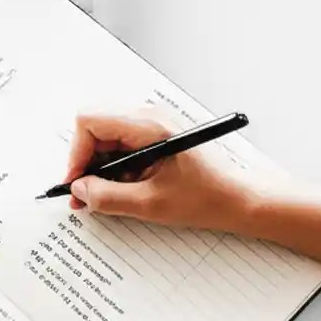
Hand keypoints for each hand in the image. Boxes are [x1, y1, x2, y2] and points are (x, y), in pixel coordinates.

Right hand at [63, 111, 253, 230]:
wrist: (244, 199)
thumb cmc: (209, 197)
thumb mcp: (151, 204)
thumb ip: (108, 197)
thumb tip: (79, 190)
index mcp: (148, 124)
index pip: (89, 122)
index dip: (76, 154)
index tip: (76, 182)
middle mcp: (149, 116)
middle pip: (94, 128)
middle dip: (85, 162)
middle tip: (84, 193)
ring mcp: (153, 124)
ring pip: (106, 138)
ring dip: (100, 167)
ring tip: (106, 196)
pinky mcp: (156, 135)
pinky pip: (122, 145)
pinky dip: (115, 167)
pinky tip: (125, 189)